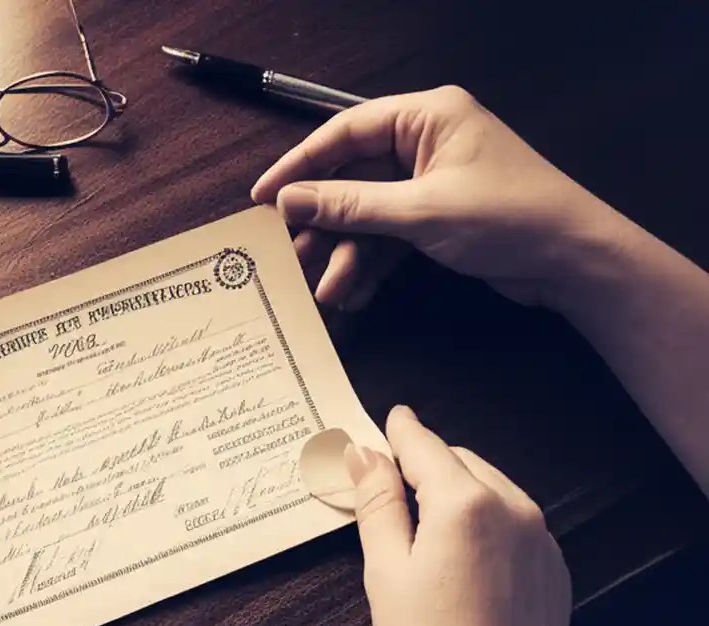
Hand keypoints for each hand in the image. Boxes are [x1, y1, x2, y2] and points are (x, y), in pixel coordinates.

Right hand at [252, 85, 630, 307]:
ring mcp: (432, 183)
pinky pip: (389, 236)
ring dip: (347, 254)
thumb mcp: (421, 212)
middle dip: (325, 223)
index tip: (263, 198)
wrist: (575, 262)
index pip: (346, 132)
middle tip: (289, 255)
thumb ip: (350, 206)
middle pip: (353, 178)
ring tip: (327, 292)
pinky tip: (355, 294)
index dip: (300, 165)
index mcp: (427, 117)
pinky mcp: (438, 218)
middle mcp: (426, 143)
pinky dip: (372, 264)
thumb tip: (290, 201)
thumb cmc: (510, 218)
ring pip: (368, 214)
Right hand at [347, 406, 570, 625]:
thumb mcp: (386, 570)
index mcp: (464, 503)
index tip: (389, 417)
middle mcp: (511, 506)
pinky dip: (486, 516)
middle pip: (458, 460)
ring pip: (489, 484)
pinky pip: (514, 516)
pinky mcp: (552, 560)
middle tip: (390, 486)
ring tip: (425, 527)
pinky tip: (463, 555)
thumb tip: (364, 452)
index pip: (424, 444)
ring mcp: (539, 534)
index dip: (400, 430)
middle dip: (424, 465)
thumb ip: (377, 503)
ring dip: (456, 488)